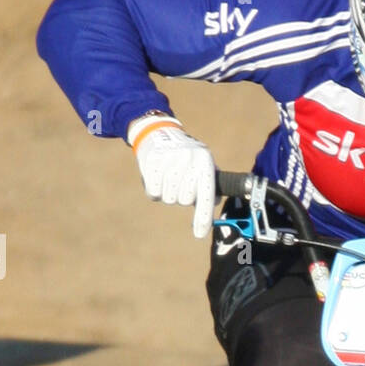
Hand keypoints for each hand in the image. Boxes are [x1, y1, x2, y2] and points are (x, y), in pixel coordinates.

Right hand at [127, 113, 214, 238]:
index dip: (203, 217)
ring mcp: (170, 158)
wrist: (159, 131)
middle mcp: (189, 158)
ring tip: (168, 177)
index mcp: (205, 160)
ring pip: (168, 198)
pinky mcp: (152, 161)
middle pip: (185, 200)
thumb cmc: (186, 156)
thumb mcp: (203, 164)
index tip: (199, 234)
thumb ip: (210, 186)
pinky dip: (154, 190)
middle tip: (179, 183)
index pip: (206, 194)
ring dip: (167, 193)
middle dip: (181, 197)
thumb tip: (212, 203)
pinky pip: (153, 192)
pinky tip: (157, 176)